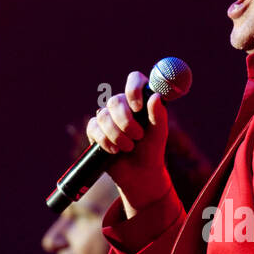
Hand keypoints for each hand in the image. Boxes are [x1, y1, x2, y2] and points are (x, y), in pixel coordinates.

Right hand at [86, 71, 172, 218]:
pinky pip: (94, 128)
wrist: (140, 173)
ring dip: (118, 135)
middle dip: (126, 122)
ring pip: (104, 116)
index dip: (133, 89)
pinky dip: (106, 142)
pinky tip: (115, 151)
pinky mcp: (95, 131)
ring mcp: (107, 117)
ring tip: (129, 148)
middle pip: (115, 101)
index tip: (138, 107)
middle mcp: (122, 105)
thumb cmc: (152, 150)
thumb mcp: (159, 133)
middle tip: (138, 136)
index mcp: (140, 100)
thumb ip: (158, 114)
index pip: (134, 80)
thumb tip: (155, 96)